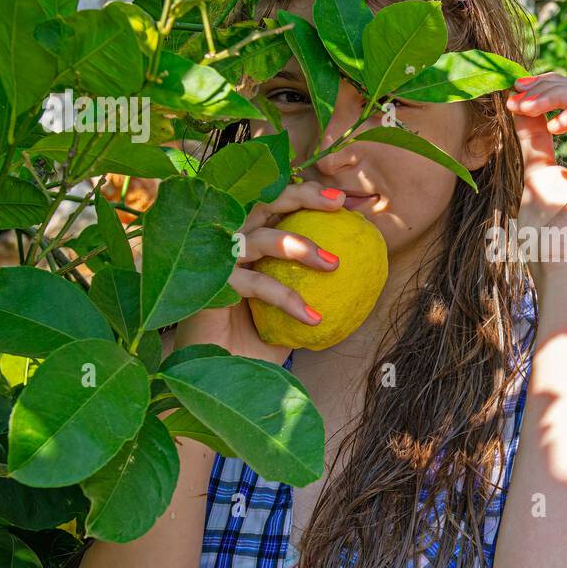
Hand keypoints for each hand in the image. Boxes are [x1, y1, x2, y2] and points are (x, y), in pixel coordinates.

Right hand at [174, 182, 346, 364]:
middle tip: (338, 205)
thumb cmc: (254, 339)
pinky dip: (287, 297)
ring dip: (299, 245)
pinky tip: (314, 317)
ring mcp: (216, 263)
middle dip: (302, 196)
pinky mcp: (210, 286)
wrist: (221, 372)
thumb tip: (356, 272)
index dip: (307, 195)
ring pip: (260, 238)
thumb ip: (313, 286)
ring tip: (334, 264)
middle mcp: (229, 244)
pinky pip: (256, 283)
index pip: (275, 205)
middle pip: (263, 203)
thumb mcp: (290, 309)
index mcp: (248, 241)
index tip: (344, 202)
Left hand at [505, 73, 566, 281]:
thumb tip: (519, 105)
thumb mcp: (536, 173)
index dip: (548, 93)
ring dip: (558, 94)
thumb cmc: (548, 235)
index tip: (514, 92)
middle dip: (550, 88)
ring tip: (526, 105)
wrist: (560, 267)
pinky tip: (550, 122)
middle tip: (516, 92)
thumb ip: (534, 139)